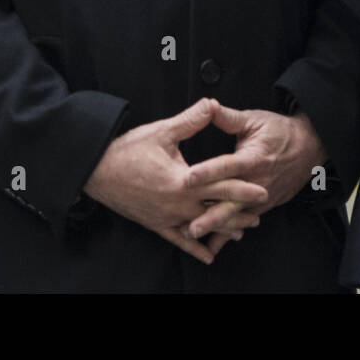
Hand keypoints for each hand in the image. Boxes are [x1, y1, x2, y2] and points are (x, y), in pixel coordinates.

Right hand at [83, 98, 268, 263]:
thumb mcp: (162, 131)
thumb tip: (212, 103)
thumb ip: (190, 120)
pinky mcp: (156, 224)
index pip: (221, 185)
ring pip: (202, 226)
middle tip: (262, 212)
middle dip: (241, 211)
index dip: (244, 187)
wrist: (96, 171)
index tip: (263, 190)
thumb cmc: (127, 150)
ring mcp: (167, 217)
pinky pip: (179, 240)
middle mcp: (177, 203)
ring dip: (223, 229)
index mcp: (183, 180)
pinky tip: (209, 256)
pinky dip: (195, 248)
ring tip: (245, 230)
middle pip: (216, 209)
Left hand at [183, 107, 326, 239]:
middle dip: (210, 216)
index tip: (187, 178)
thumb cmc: (279, 132)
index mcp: (253, 157)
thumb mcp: (255, 120)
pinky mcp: (264, 205)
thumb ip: (229, 117)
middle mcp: (257, 181)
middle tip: (189, 227)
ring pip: (236, 215)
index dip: (208, 172)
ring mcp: (262, 196)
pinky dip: (228, 233)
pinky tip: (212, 245)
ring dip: (216, 227)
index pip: (227, 166)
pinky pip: (244, 221)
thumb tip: (208, 105)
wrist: (308, 148)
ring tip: (194, 236)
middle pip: (231, 201)